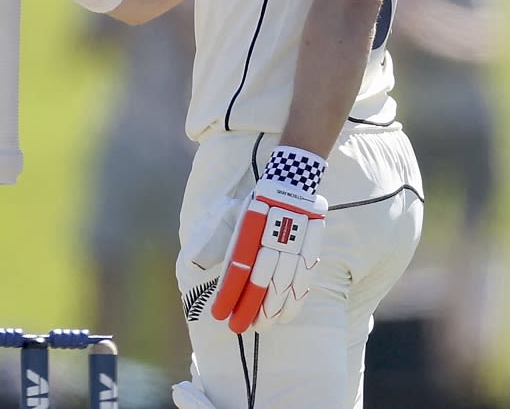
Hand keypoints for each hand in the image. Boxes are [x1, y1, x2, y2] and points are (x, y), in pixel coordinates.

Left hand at [209, 151, 327, 333]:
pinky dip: (294, 301)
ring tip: (260, 327)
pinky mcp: (311, 247)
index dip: (228, 293)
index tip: (218, 314)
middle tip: (237, 328)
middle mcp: (272, 236)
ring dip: (271, 309)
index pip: (237, 267)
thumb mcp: (232, 214)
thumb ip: (217, 240)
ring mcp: (295, 242)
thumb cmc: (257, 203)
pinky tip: (284, 316)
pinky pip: (304, 280)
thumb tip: (198, 264)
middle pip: (260, 279)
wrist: (292, 180)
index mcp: (250, 227)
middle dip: (248, 307)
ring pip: (283, 283)